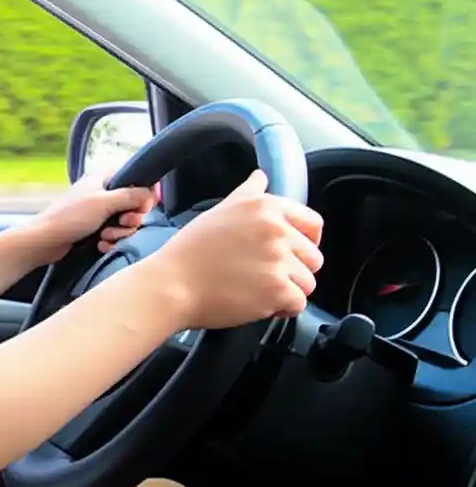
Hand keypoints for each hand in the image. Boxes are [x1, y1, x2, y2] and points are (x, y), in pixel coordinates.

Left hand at [23, 168, 159, 264]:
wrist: (45, 241)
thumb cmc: (70, 217)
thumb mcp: (104, 203)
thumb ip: (131, 196)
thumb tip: (151, 194)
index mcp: (103, 177)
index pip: (135, 176)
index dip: (145, 190)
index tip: (145, 205)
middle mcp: (103, 192)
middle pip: (135, 203)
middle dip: (131, 218)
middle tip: (123, 222)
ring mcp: (100, 211)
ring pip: (126, 222)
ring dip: (120, 233)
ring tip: (105, 237)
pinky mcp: (96, 228)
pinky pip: (115, 234)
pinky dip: (111, 241)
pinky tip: (100, 245)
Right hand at [141, 169, 323, 329]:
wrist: (172, 284)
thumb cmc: (190, 252)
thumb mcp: (218, 211)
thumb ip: (248, 193)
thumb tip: (262, 177)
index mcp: (264, 207)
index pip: (313, 223)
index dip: (305, 242)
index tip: (290, 253)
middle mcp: (275, 229)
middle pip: (314, 257)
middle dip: (294, 270)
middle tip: (263, 274)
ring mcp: (278, 259)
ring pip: (308, 283)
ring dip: (287, 291)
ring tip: (257, 290)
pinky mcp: (278, 289)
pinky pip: (298, 304)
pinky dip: (281, 309)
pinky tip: (258, 303)